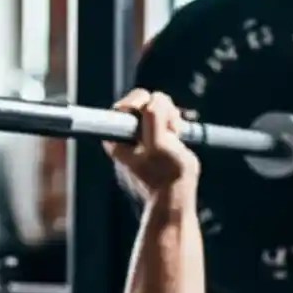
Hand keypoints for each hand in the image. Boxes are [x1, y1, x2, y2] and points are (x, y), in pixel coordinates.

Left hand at [103, 89, 200, 205]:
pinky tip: (177, 135)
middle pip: (141, 100)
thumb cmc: (164, 174)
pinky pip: (165, 114)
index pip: (124, 105)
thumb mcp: (158, 144)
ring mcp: (140, 132)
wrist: (174, 195)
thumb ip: (154, 117)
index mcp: (115, 136)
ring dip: (170, 116)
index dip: (142, 106)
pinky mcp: (155, 133)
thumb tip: (155, 97)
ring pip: (156, 105)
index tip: (150, 124)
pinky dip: (174, 120)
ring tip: (174, 136)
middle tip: (168, 130)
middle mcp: (124, 131)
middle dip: (159, 110)